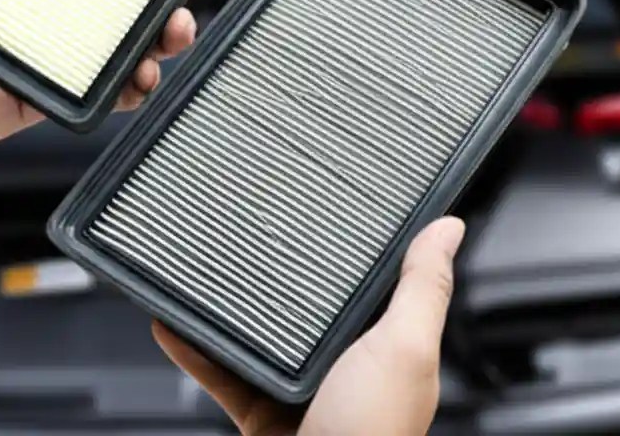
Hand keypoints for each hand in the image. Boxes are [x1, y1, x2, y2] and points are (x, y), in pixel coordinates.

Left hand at [0, 0, 236, 155]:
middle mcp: (58, 23)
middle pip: (136, 14)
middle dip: (182, 1)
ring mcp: (54, 65)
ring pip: (125, 61)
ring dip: (159, 52)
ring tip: (168, 39)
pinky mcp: (39, 104)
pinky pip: (88, 104)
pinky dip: (114, 97)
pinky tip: (126, 84)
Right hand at [153, 217, 465, 435]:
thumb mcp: (406, 348)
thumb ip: (422, 288)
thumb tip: (449, 227)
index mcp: (390, 347)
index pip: (375, 283)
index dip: (357, 246)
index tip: (331, 206)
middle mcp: (348, 367)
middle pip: (310, 307)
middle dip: (281, 274)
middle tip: (253, 227)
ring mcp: (303, 393)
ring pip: (260, 337)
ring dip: (230, 309)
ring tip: (204, 267)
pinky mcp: (263, 416)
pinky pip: (223, 375)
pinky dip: (195, 352)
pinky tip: (170, 325)